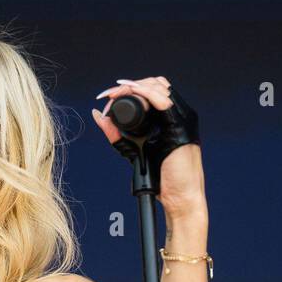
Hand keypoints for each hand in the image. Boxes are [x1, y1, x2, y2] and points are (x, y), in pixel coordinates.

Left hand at [91, 75, 207, 226]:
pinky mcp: (181, 127)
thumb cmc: (162, 178)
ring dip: (136, 86)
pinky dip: (146, 93)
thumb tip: (98, 116)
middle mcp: (179, 115)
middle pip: (157, 84)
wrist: (178, 197)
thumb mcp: (133, 151)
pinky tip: (132, 93)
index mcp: (170, 119)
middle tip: (110, 95)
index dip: (131, 88)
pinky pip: (164, 102)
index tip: (110, 96)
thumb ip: (116, 135)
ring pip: (161, 87)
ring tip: (116, 94)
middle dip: (131, 85)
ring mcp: (182, 119)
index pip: (153, 90)